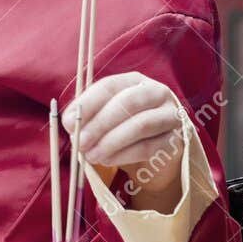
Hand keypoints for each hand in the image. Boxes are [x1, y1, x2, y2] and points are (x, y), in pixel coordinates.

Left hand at [63, 72, 184, 206]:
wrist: (154, 146)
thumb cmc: (124, 126)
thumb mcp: (105, 115)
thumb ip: (87, 116)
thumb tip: (70, 124)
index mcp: (135, 80)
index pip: (109, 86)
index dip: (87, 104)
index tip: (68, 122)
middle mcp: (156, 92)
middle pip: (128, 102)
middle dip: (100, 124)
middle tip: (80, 142)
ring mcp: (169, 115)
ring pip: (141, 125)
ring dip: (111, 142)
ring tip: (91, 155)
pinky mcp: (174, 139)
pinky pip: (148, 147)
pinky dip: (123, 155)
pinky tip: (107, 160)